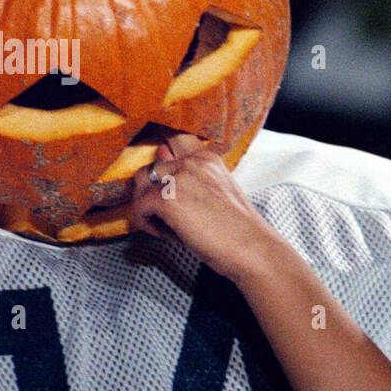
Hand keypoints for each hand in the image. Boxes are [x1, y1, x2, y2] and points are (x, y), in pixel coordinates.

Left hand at [129, 133, 270, 280]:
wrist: (251, 249)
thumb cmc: (236, 229)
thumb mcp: (214, 194)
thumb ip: (187, 175)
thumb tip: (160, 153)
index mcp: (207, 158)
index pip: (174, 142)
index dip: (165, 163)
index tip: (168, 184)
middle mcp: (192, 161)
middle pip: (151, 168)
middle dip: (152, 192)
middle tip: (168, 215)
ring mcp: (178, 178)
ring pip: (140, 184)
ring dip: (147, 205)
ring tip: (167, 224)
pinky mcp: (166, 199)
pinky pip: (138, 207)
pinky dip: (147, 223)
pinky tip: (167, 234)